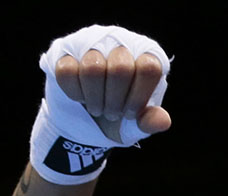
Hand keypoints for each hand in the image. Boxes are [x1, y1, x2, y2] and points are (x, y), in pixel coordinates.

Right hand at [31, 25, 170, 183]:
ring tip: (97, 108)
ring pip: (93, 68)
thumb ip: (150, 121)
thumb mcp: (138, 124)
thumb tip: (163, 121)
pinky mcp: (64, 49)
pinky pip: (67, 71)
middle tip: (112, 113)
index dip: (138, 97)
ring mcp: (91, 41)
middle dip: (115, 102)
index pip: (148, 68)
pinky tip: (80, 98)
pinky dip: (75, 94)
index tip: (130, 113)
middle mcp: (120, 40)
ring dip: (95, 100)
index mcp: (145, 54)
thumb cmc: (120, 115)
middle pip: (120, 68)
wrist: (88, 121)